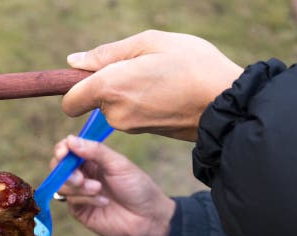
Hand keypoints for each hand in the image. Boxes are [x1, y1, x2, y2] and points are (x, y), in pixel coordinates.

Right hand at [51, 135, 174, 235]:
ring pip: (62, 186)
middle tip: (80, 178)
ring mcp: (80, 193)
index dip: (62, 150)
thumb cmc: (137, 187)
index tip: (64, 153)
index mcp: (92, 160)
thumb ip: (95, 151)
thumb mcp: (118, 164)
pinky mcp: (80, 211)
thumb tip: (70, 140)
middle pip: (58, 168)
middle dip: (66, 171)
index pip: (68, 150)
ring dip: (78, 187)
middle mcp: (83, 175)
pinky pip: (71, 202)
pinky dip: (86, 199)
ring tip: (98, 189)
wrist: (147, 217)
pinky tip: (103, 202)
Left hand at [62, 30, 243, 140]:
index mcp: (110, 87)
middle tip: (142, 66)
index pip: (70, 101)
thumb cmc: (193, 65)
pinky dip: (141, 102)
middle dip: (109, 83)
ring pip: (114, 107)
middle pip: (94, 100)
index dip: (75, 87)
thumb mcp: (151, 42)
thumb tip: (74, 62)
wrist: (226, 103)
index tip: (93, 73)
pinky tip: (166, 91)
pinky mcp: (144, 133)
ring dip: (128, 91)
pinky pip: (130, 115)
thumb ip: (107, 53)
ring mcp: (129, 127)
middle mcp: (115, 113)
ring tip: (160, 77)